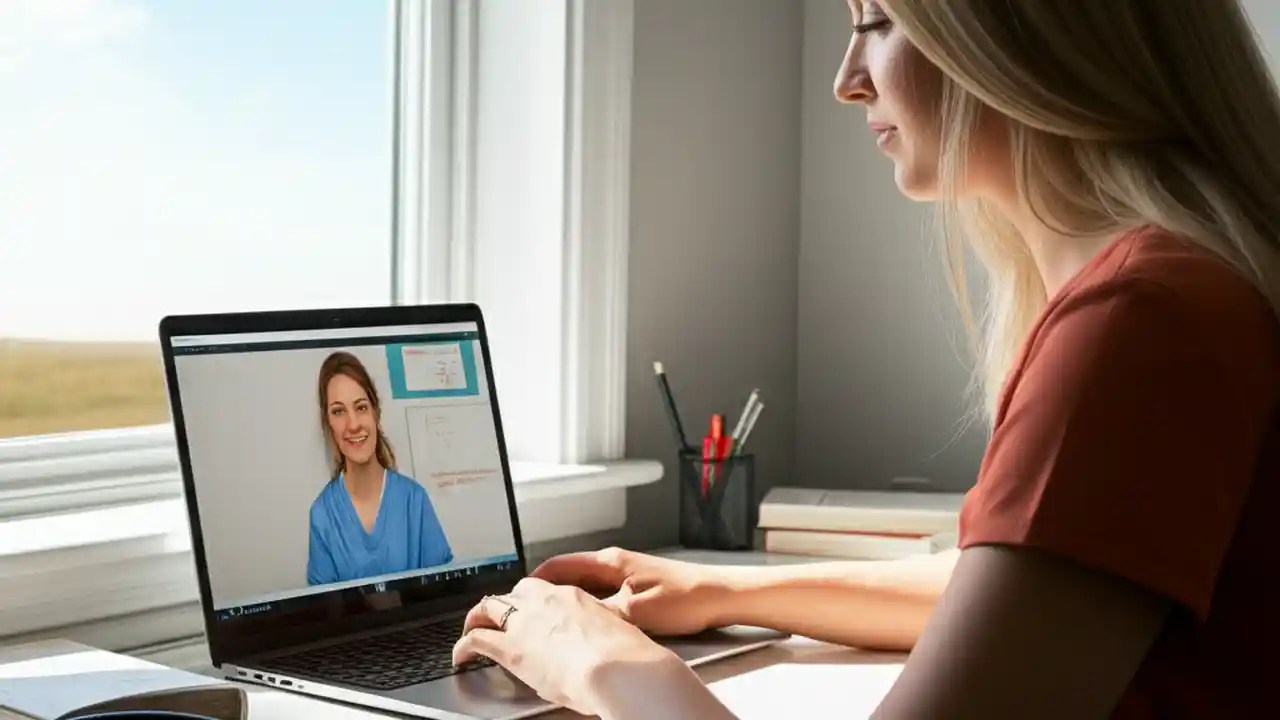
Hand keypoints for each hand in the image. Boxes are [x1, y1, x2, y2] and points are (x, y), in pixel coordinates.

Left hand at [452, 577, 686, 716]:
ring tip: (471, 629)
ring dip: (478, 618)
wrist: (618, 668)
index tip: (531, 611)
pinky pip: (476, 639)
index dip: (532, 601)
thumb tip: (608, 638)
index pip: (543, 591)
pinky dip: (464, 646)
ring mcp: (526, 622)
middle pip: (514, 593)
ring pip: (490, 608)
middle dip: (503, 605)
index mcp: (573, 597)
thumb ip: (605, 630)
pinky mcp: (511, 647)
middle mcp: (546, 602)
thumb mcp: (618, 631)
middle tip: (497, 617)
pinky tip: (460, 656)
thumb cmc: (626, 656)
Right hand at [531, 547, 734, 635]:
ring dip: (570, 602)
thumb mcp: (636, 611)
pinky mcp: (639, 591)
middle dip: (548, 592)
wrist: (721, 596)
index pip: (561, 564)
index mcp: (611, 562)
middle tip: (528, 610)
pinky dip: (590, 610)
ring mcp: (628, 577)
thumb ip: (602, 614)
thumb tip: (573, 621)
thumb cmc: (686, 597)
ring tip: (552, 621)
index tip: (517, 593)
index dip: (536, 578)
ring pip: (587, 589)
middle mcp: (616, 565)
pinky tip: (588, 626)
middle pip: (570, 576)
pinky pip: (603, 599)